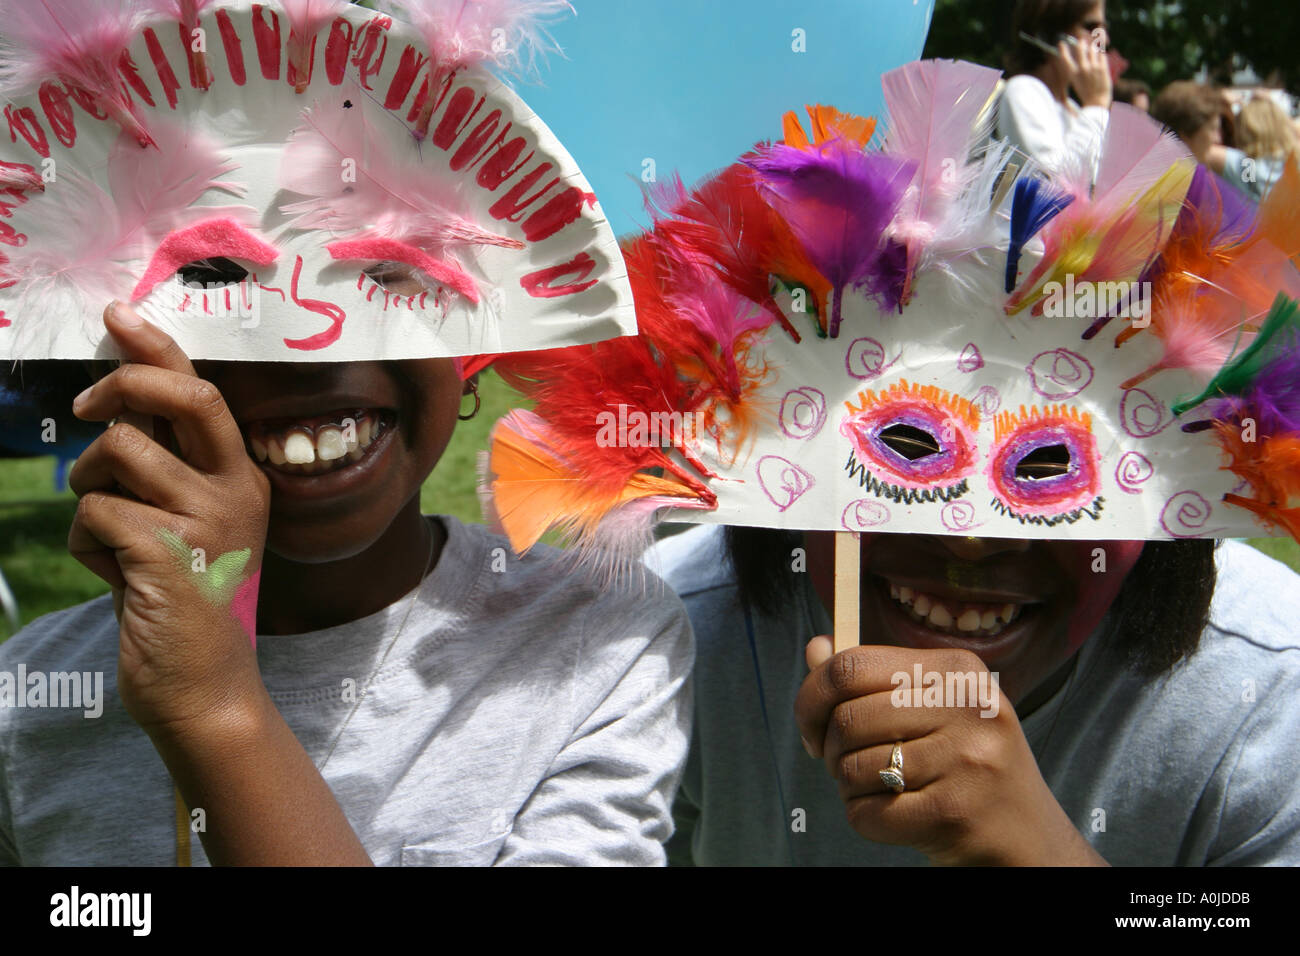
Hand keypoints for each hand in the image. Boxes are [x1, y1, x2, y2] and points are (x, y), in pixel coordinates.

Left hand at [68, 302, 271, 737]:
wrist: (204, 686)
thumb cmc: (183, 601)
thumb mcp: (183, 523)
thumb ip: (161, 466)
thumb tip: (115, 400)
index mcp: (240, 476)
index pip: (202, 391)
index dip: (156, 346)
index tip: (118, 313)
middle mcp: (234, 489)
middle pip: (180, 394)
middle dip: (122, 384)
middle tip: (86, 410)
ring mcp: (207, 520)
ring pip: (115, 454)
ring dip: (87, 489)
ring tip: (107, 533)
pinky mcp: (168, 553)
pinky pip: (93, 514)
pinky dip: (84, 544)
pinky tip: (115, 578)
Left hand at [795, 637, 1105, 865]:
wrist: (1026, 836)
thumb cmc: (966, 763)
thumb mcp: (932, 707)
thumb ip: (871, 678)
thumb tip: (816, 649)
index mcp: (957, 668)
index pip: (852, 665)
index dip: (812, 696)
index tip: (811, 723)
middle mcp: (968, 707)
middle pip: (847, 718)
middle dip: (829, 749)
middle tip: (844, 763)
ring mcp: (965, 760)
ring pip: (852, 767)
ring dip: (849, 786)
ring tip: (880, 787)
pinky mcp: (953, 812)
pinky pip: (867, 813)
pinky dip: (866, 817)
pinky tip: (895, 814)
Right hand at [1059, 35, 1111, 109]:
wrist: (1097, 101)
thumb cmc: (1085, 91)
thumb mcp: (1075, 81)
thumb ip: (1074, 68)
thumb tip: (1075, 56)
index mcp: (1073, 73)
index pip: (1064, 58)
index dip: (1062, 50)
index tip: (1061, 44)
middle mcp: (1083, 68)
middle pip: (1080, 48)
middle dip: (1080, 43)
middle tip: (1081, 41)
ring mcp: (1094, 67)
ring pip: (1093, 49)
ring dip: (1092, 48)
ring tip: (1092, 49)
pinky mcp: (1103, 67)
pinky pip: (1102, 54)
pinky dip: (1100, 54)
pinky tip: (1099, 57)